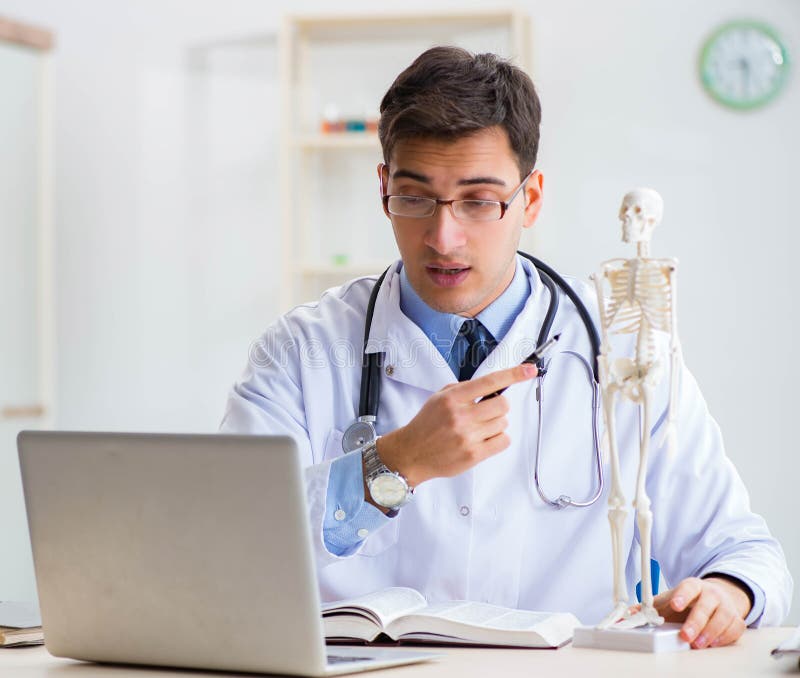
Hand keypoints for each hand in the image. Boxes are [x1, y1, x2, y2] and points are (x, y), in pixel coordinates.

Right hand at [376, 364, 537, 487]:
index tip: (528, 370)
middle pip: (503, 404)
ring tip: (477, 429)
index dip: (513, 374)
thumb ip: (463, 390)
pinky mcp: (474, 454)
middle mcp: (461, 416)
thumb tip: (490, 386)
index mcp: (453, 398)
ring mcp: (468, 436)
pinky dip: (497, 439)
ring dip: (495, 424)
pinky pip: (503, 441)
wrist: (412, 453)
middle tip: (486, 412)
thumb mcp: (438, 398)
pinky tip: (483, 440)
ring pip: (503, 423)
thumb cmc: (427, 425)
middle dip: (499, 407)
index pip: (489, 382)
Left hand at [652, 576, 750, 648]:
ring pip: (723, 617)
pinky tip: (714, 643)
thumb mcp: (670, 599)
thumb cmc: (689, 600)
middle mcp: (711, 594)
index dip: (681, 595)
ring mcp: (726, 606)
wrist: (716, 597)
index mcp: (693, 586)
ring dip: (711, 632)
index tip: (675, 605)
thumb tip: (628, 614)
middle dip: (695, 622)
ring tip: (698, 644)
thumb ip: (651, 607)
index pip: (688, 587)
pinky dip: (726, 637)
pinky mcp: (736, 619)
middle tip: (685, 635)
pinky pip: (736, 628)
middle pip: (706, 606)